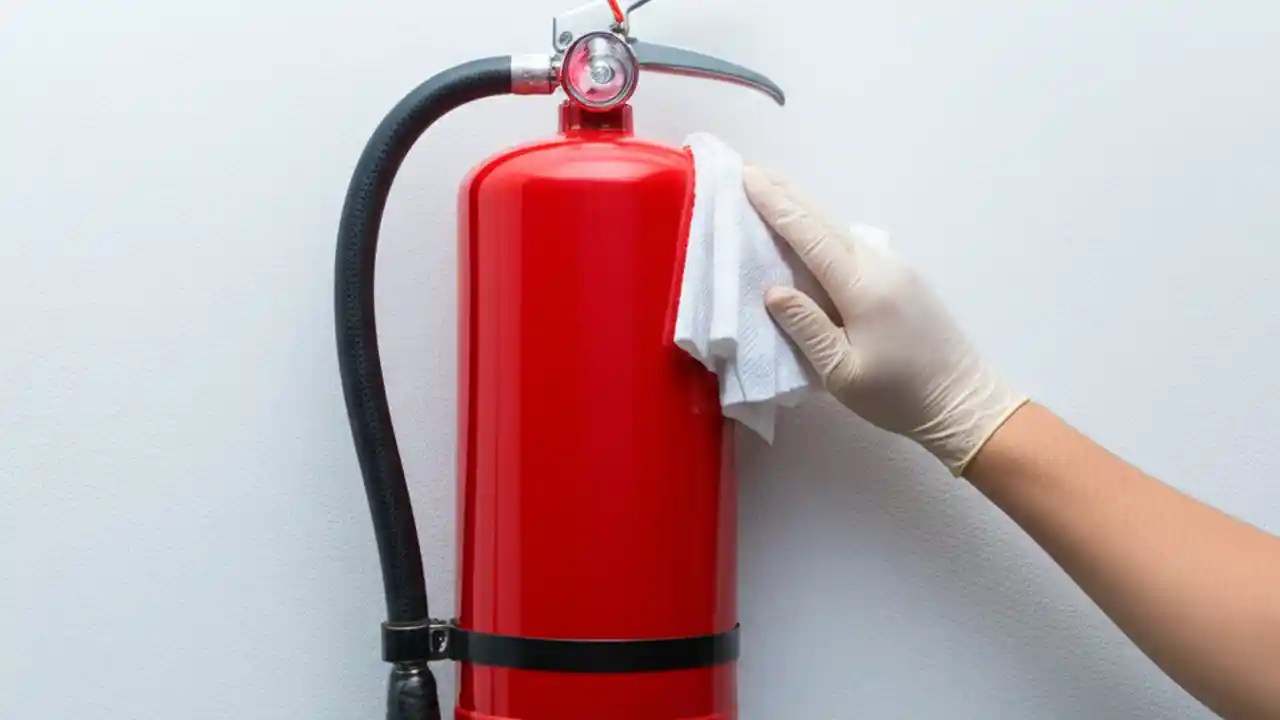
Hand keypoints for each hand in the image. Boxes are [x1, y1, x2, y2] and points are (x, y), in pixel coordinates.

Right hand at [744, 165, 1026, 474]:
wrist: (962, 401)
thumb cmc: (898, 395)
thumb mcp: (842, 373)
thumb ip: (807, 328)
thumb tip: (772, 290)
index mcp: (863, 288)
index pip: (810, 237)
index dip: (776, 206)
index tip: (748, 176)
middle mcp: (880, 265)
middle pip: (825, 221)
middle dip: (787, 194)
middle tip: (751, 169)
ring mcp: (896, 267)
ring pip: (841, 228)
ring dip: (805, 208)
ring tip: (773, 191)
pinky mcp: (902, 277)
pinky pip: (854, 242)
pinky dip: (824, 228)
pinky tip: (810, 229)